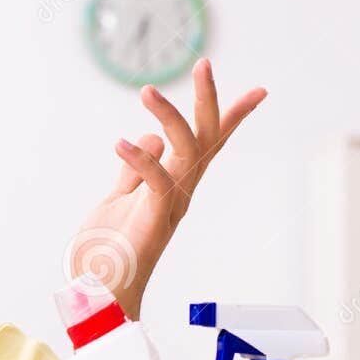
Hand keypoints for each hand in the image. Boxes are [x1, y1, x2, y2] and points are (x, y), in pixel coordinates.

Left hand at [71, 59, 264, 317]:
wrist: (101, 296)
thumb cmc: (108, 254)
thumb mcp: (118, 200)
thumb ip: (134, 171)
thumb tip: (149, 138)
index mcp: (173, 185)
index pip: (207, 144)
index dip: (230, 117)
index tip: (259, 91)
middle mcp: (179, 193)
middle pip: (206, 139)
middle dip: (209, 100)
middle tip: (204, 63)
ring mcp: (170, 206)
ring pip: (187, 152)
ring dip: (171, 117)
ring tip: (147, 91)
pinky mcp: (155, 219)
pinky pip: (158, 181)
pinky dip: (141, 158)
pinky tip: (120, 143)